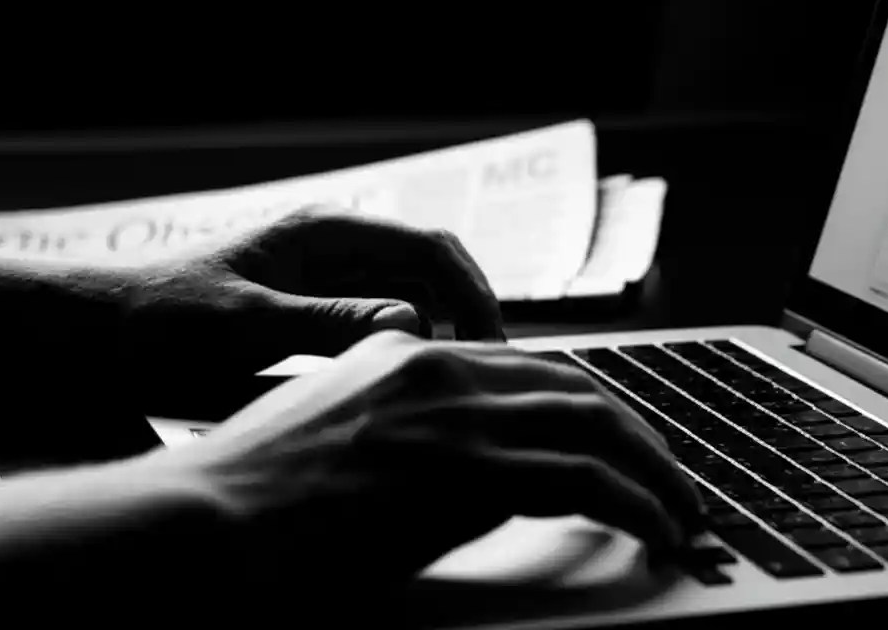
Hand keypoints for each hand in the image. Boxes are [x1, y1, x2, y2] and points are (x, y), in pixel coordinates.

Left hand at [110, 205, 503, 411]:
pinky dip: (413, 353)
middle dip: (471, 316)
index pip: (432, 247)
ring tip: (462, 389)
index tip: (493, 349)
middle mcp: (338, 249)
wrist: (102, 337)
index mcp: (326, 232)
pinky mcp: (322, 315)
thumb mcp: (245, 326)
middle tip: (491, 378)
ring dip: (447, 335)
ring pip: (419, 299)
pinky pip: (388, 327)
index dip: (474, 294)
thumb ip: (329, 324)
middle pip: (436, 271)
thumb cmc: (163, 323)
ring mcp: (332, 280)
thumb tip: (415, 328)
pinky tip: (416, 390)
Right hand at [141, 330, 704, 587]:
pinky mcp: (466, 472)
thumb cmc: (252, 499)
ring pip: (599, 425)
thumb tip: (459, 465)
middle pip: (580, 387)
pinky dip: (638, 505)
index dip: (593, 406)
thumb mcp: (335, 435)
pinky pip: (586, 482)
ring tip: (683, 512)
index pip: (534, 366)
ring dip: (656, 471)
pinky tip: (656, 531)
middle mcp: (443, 370)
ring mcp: (457, 417)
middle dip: (640, 435)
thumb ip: (403, 429)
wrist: (204, 526)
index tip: (624, 442)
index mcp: (412, 356)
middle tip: (672, 478)